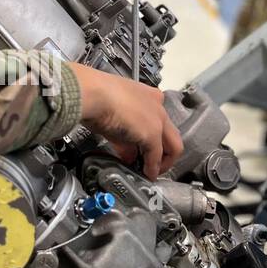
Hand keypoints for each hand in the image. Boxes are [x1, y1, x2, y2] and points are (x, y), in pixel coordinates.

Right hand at [66, 63, 182, 177]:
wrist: (93, 93)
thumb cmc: (95, 96)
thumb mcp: (113, 116)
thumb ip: (123, 137)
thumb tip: (126, 152)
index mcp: (148, 96)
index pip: (157, 121)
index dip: (150, 138)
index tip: (142, 148)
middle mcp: (158, 106)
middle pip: (171, 135)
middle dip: (165, 153)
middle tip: (155, 164)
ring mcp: (158, 120)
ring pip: (173, 146)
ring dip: (163, 162)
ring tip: (152, 172)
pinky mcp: (152, 134)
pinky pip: (156, 156)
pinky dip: (152, 168)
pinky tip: (147, 174)